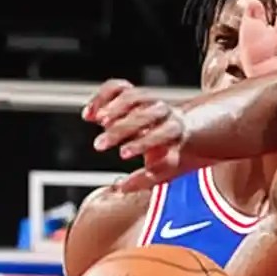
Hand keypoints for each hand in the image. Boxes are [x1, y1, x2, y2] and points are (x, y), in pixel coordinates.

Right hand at [82, 79, 212, 191]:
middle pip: (144, 114)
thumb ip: (146, 179)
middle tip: (99, 145)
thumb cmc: (173, 153)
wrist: (187, 129)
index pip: (163, 133)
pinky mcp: (135, 94)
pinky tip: (89, 114)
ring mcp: (150, 100)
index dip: (142, 143)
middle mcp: (165, 112)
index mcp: (177, 131)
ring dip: (113, 108)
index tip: (122, 154)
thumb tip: (121, 188)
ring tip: (97, 123)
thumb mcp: (167, 170)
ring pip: (132, 96)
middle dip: (120, 129)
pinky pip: (119, 87)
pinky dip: (101, 97)